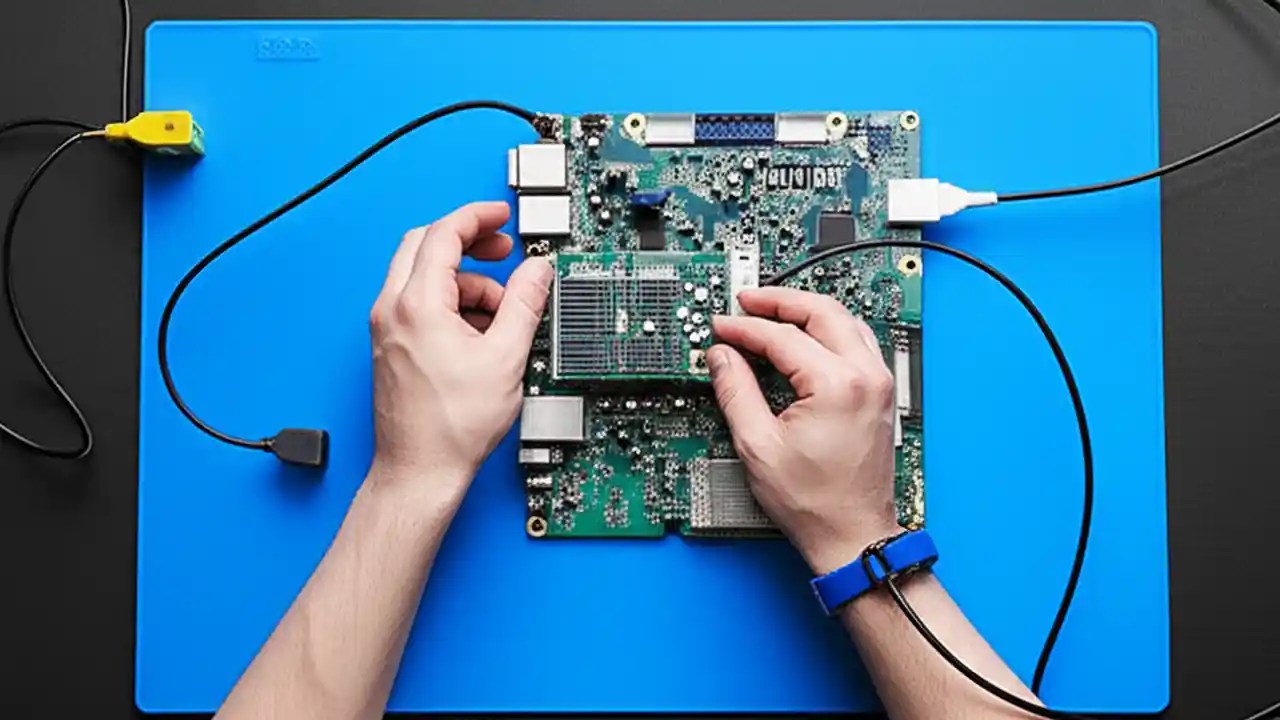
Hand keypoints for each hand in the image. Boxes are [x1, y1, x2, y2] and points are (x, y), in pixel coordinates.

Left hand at [367, 201, 550, 504]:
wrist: (420, 471)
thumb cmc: (452, 427)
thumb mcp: (505, 358)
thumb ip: (524, 305)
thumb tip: (537, 272)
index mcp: (417, 305)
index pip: (443, 235)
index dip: (477, 217)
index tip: (501, 215)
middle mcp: (392, 311)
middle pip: (425, 247)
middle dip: (468, 244)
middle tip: (503, 251)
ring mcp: (387, 329)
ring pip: (424, 278)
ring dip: (465, 282)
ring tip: (502, 314)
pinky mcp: (391, 346)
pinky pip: (421, 305)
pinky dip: (451, 305)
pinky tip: (481, 334)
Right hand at [709, 287, 901, 573]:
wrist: (852, 534)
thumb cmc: (813, 502)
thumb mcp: (758, 445)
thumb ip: (736, 391)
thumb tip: (722, 356)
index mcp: (837, 385)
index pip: (783, 337)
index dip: (745, 329)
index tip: (721, 327)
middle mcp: (866, 375)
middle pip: (821, 311)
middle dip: (779, 302)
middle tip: (745, 302)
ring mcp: (878, 383)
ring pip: (844, 320)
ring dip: (805, 310)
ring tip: (770, 312)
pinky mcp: (879, 392)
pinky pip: (855, 340)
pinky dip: (827, 329)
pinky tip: (803, 335)